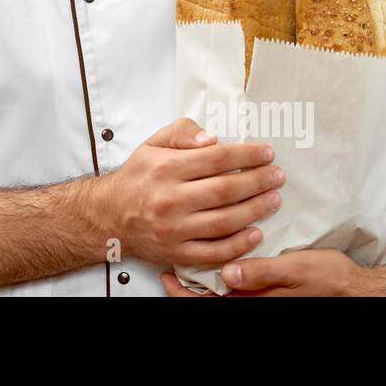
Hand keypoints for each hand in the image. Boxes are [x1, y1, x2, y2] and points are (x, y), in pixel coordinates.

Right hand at [98, 117, 282, 267]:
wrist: (109, 215)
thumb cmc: (137, 178)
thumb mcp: (152, 144)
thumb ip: (181, 133)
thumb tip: (212, 139)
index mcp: (165, 168)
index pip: (216, 158)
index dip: (246, 155)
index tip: (266, 153)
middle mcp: (170, 199)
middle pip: (225, 190)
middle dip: (258, 181)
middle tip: (277, 176)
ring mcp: (174, 229)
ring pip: (225, 221)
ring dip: (255, 210)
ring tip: (273, 199)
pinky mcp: (177, 252)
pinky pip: (214, 251)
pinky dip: (239, 244)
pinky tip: (256, 233)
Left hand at [159, 250, 385, 296]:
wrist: (354, 287)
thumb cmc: (327, 279)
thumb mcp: (294, 270)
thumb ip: (261, 273)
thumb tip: (228, 274)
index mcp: (256, 300)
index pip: (209, 302)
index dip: (183, 291)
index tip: (167, 276)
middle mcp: (253, 299)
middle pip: (210, 296)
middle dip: (187, 282)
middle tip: (169, 264)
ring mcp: (259, 294)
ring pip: (221, 288)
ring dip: (203, 274)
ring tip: (187, 255)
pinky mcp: (266, 286)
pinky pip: (236, 282)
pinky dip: (222, 269)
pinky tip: (218, 254)